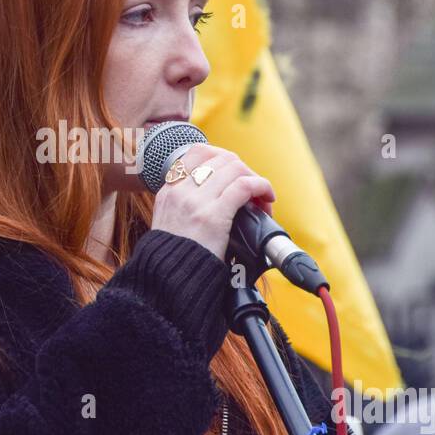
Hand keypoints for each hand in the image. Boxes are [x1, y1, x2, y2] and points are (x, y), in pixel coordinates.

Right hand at [150, 144, 275, 261]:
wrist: (167, 282)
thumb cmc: (174, 261)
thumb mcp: (168, 225)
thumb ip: (184, 208)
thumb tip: (213, 201)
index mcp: (168, 192)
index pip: (196, 153)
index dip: (222, 158)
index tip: (234, 173)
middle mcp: (180, 192)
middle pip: (221, 158)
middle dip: (243, 170)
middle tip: (252, 190)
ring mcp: (195, 202)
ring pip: (234, 168)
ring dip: (254, 179)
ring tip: (262, 198)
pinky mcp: (213, 215)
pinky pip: (244, 185)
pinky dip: (261, 187)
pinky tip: (266, 200)